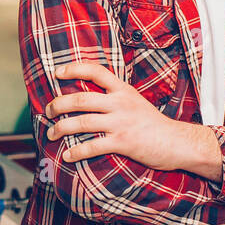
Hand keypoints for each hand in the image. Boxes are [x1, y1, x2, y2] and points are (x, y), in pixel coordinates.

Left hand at [44, 61, 185, 169]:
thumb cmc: (153, 124)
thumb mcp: (135, 101)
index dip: (74, 68)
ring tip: (51, 133)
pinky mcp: (123, 142)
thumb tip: (88, 98)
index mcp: (123, 90)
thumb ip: (115, 97)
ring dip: (61, 128)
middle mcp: (120, 103)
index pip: (96, 71)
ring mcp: (121, 123)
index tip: (57, 72)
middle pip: (80, 98)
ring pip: (81, 122)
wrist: (177, 142)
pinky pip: (92, 146)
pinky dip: (76, 152)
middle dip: (58, 104)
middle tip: (47, 111)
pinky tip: (67, 156)